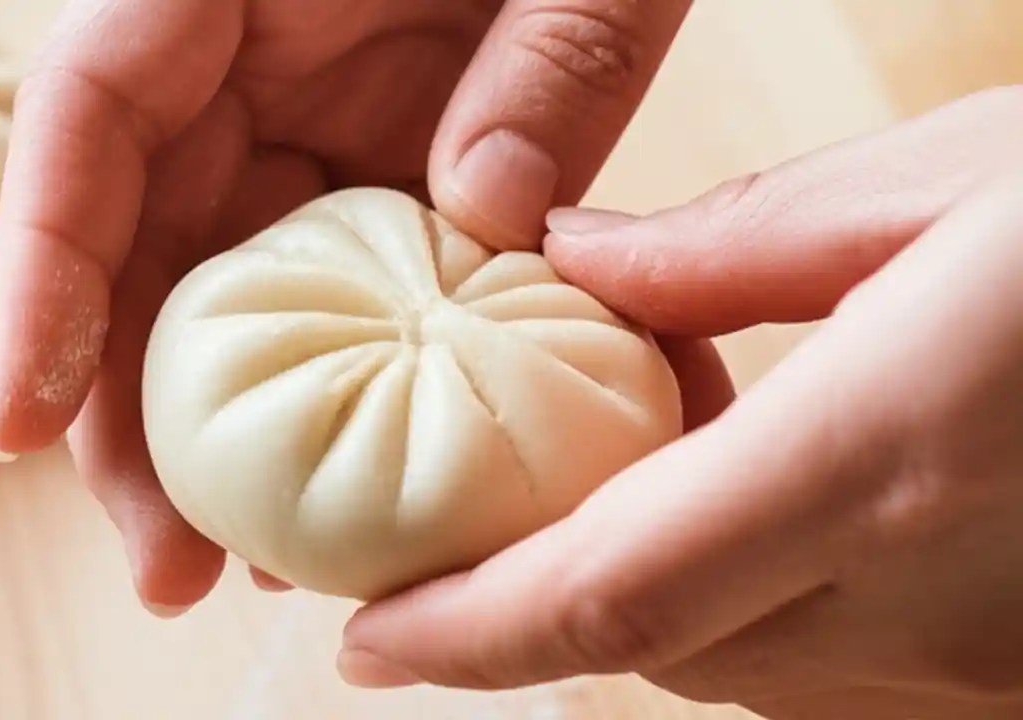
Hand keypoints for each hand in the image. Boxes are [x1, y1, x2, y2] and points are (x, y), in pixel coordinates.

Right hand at [0, 0, 695, 612]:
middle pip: (135, 243)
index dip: (40, 270)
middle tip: (167, 566)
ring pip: (218, 292)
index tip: (22, 424)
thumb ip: (546, 65)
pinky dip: (326, 395)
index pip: (89, 115)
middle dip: (131, 415)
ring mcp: (303, 131)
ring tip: (254, 566)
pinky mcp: (373, 179)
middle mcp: (240, 67)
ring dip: (223, 434)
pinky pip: (321, 297)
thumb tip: (486, 223)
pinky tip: (345, 490)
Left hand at [339, 86, 1022, 717]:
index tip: (366, 641)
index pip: (608, 593)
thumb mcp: (963, 178)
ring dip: (663, 586)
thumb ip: (748, 243)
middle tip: (491, 505)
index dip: (464, 632)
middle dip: (548, 594)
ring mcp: (991, 667)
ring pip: (749, 666)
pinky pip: (845, 664)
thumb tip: (582, 262)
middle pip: (659, 644)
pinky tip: (781, 495)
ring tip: (652, 457)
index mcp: (889, 455)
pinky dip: (767, 596)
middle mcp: (935, 608)